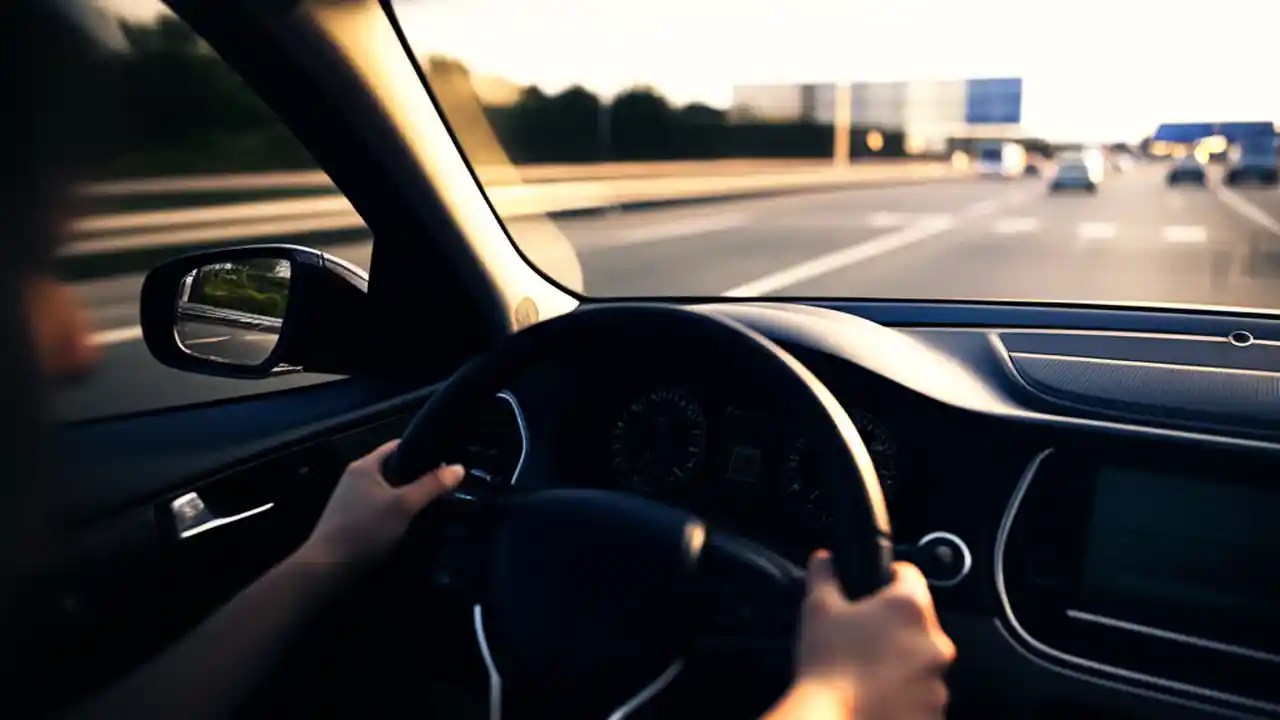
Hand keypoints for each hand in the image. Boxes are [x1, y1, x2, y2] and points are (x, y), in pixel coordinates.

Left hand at [300, 440, 464, 566]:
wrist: (327, 569)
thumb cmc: (364, 529)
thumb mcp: (403, 506)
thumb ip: (431, 485)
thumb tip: (459, 467)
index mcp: (365, 465)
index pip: (398, 446)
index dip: (423, 450)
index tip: (447, 461)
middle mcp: (356, 478)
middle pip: (394, 469)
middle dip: (418, 476)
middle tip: (445, 486)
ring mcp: (352, 500)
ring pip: (388, 490)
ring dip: (408, 496)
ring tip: (434, 504)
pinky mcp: (351, 520)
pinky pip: (381, 508)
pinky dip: (396, 512)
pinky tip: (412, 523)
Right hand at [771, 552, 954, 719]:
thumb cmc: (827, 664)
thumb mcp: (817, 609)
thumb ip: (824, 575)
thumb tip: (824, 558)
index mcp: (910, 607)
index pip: (909, 574)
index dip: (887, 576)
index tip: (872, 589)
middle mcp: (934, 641)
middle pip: (917, 620)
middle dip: (894, 625)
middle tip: (862, 637)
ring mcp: (938, 681)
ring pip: (921, 659)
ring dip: (902, 661)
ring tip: (868, 671)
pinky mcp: (936, 711)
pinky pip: (922, 694)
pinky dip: (905, 693)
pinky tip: (877, 695)